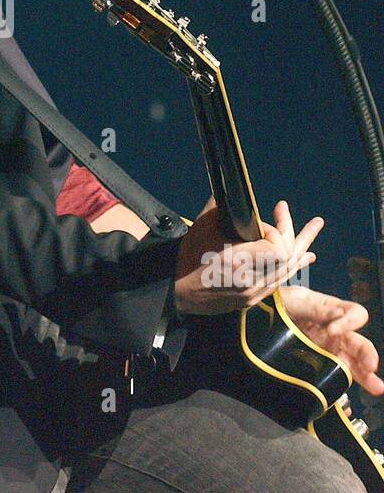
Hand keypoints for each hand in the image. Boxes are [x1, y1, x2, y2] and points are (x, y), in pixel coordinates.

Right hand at [174, 195, 321, 315]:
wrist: (177, 293)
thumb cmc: (187, 258)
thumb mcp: (201, 228)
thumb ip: (221, 210)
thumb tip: (231, 193)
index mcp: (237, 261)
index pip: (279, 248)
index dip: (275, 231)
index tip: (260, 221)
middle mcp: (250, 280)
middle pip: (288, 257)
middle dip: (293, 232)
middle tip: (287, 211)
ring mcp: (253, 293)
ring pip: (288, 269)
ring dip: (301, 247)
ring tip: (314, 228)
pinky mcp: (252, 299)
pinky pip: (280, 281)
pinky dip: (293, 265)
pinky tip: (305, 257)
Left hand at [279, 286, 383, 396]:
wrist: (252, 321)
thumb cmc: (275, 304)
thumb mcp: (291, 300)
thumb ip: (313, 307)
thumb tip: (338, 315)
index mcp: (331, 311)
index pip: (355, 314)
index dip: (349, 321)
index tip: (333, 330)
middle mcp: (334, 333)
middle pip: (359, 343)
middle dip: (367, 354)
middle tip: (370, 366)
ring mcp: (326, 352)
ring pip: (352, 364)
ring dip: (365, 376)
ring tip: (376, 388)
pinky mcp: (316, 368)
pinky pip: (334, 378)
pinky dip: (342, 388)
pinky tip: (349, 398)